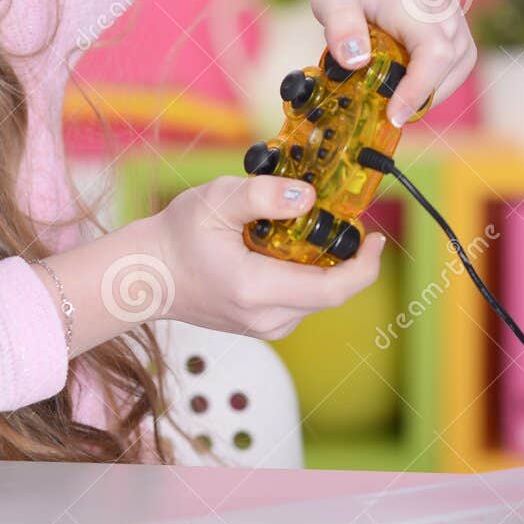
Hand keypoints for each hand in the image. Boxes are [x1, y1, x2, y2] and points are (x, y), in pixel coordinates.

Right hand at [151, 175, 384, 339]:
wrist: (148, 275)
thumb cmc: (176, 237)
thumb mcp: (216, 200)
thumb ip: (263, 195)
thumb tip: (307, 197)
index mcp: (257, 290)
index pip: (334, 289)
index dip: (365, 266)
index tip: (375, 239)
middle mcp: (266, 318)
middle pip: (330, 291)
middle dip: (342, 255)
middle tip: (334, 217)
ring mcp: (265, 328)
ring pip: (317, 297)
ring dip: (321, 264)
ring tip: (296, 230)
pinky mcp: (262, 327)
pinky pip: (300, 301)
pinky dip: (303, 275)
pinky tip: (281, 250)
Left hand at [312, 0, 476, 126]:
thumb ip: (340, 22)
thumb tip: (354, 61)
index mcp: (421, 10)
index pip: (435, 55)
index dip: (418, 90)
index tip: (393, 115)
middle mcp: (450, 23)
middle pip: (444, 77)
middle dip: (411, 101)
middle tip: (375, 111)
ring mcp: (460, 35)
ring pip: (449, 82)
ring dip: (418, 97)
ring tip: (384, 95)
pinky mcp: (461, 46)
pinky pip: (449, 80)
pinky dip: (426, 91)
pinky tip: (399, 87)